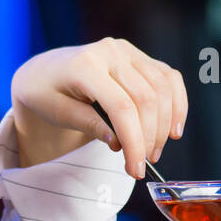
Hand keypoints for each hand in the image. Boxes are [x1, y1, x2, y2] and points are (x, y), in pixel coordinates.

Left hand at [9, 37, 188, 178]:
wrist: (44, 71)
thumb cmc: (45, 93)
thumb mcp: (58, 114)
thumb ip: (90, 125)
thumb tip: (121, 144)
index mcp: (85, 65)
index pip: (121, 107)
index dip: (134, 140)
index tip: (136, 169)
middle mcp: (110, 51)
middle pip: (145, 99)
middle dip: (149, 137)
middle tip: (142, 164)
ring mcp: (127, 51)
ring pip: (162, 89)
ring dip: (164, 125)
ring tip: (153, 151)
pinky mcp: (138, 56)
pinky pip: (168, 78)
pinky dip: (176, 104)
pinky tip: (174, 129)